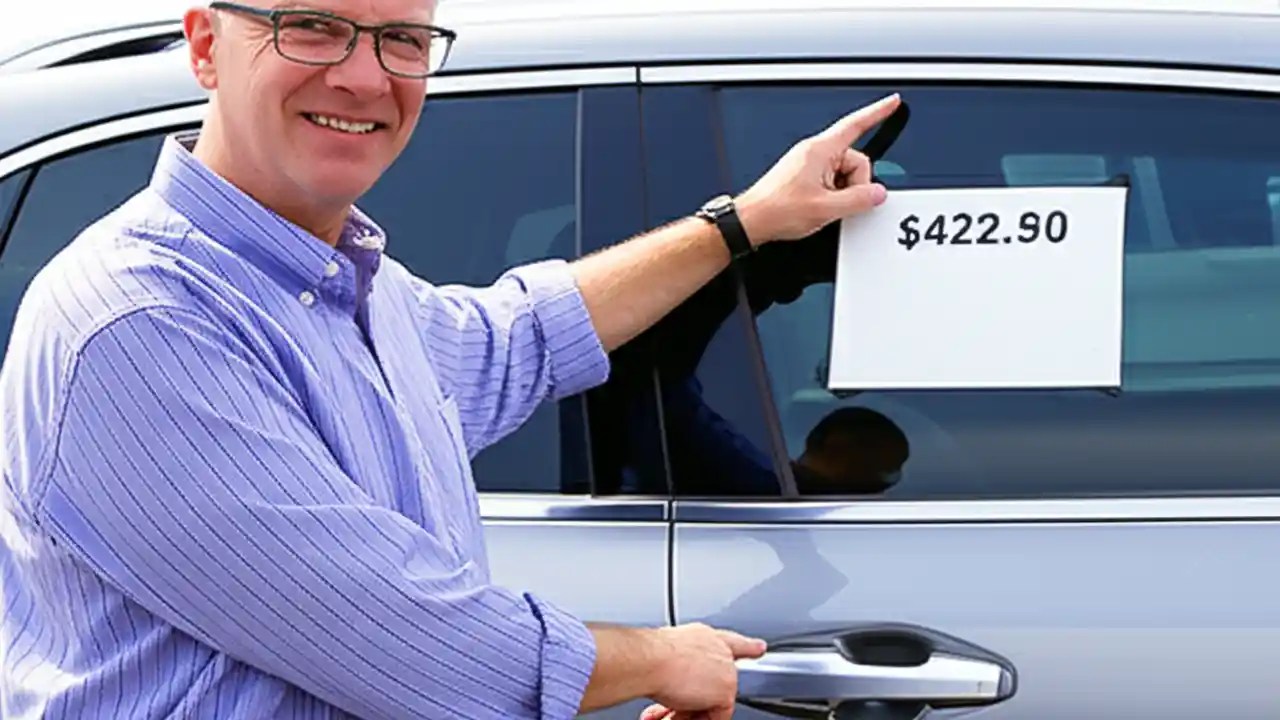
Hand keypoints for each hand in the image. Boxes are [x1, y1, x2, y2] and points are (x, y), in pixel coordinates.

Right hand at [635, 623, 767, 719]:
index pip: (731, 641)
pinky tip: (673, 717)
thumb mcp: (667, 656)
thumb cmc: (650, 655)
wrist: (650, 660)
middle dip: (692, 702)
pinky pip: (717, 716)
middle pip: (715, 683)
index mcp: (704, 636)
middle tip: (668, 712)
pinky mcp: (726, 691)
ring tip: (664, 716)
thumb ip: (683, 667)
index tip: (759, 647)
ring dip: (686, 713)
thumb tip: (676, 687)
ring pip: (712, 702)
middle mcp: (718, 649)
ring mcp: (726, 670)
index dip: (747, 646)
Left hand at [735, 93, 902, 245]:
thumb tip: (877, 194)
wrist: (751, 221)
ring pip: (844, 174)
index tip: (893, 102)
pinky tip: (818, 207)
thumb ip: (858, 200)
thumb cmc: (777, 209)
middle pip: (855, 161)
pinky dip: (831, 195)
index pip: (855, 124)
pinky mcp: (803, 176)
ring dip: (841, 193)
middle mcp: (814, 152)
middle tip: (837, 203)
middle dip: (854, 184)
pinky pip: (830, 181)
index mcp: (820, 150)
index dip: (877, 112)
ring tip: (822, 207)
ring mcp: (808, 164)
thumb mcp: (826, 208)